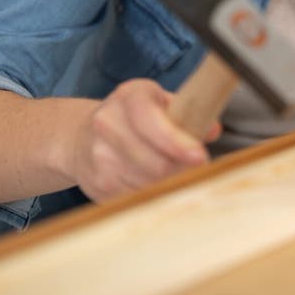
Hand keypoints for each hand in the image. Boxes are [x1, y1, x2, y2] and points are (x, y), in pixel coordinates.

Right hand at [71, 78, 218, 202]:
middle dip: (182, 168)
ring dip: (169, 183)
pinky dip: (152, 194)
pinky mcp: (97, 184)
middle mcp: (107, 123)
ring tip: (175, 172)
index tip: (199, 156)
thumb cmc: (134, 118)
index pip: (151, 121)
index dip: (177, 143)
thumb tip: (211, 129)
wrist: (82, 136)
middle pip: (154, 162)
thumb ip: (188, 113)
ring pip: (147, 184)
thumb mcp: (160, 102)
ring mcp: (99, 156)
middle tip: (195, 167)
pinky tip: (154, 183)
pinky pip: (135, 198)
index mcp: (129, 96)